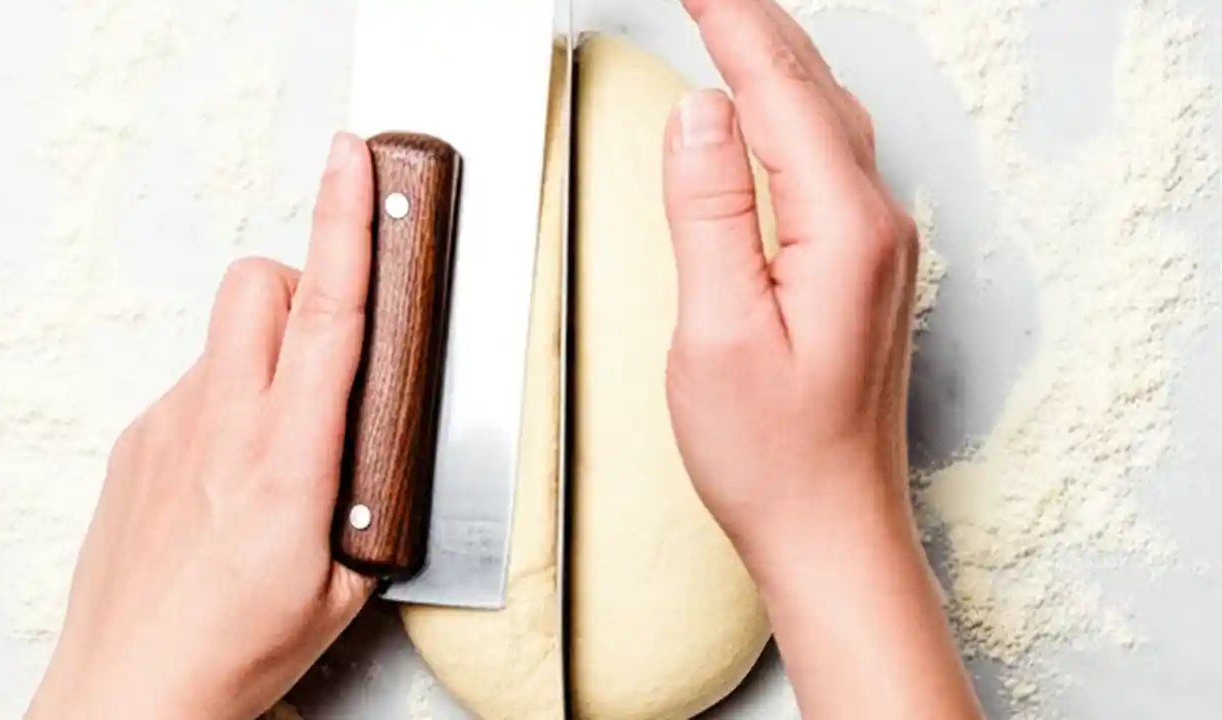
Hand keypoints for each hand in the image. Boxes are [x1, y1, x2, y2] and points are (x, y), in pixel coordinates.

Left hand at [28, 133, 376, 719]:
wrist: (131, 689)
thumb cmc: (234, 648)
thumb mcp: (348, 582)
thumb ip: (376, 499)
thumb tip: (389, 453)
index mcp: (289, 455)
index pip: (330, 311)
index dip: (346, 223)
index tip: (353, 161)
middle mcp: (221, 423)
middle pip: (260, 284)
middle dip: (306, 284)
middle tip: (329, 345)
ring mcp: (169, 426)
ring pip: (228, 335)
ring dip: (269, 352)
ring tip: (283, 435)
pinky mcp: (138, 442)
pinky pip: (197, 384)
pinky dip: (230, 401)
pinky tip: (233, 473)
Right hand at [663, 1, 979, 717]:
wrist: (832, 527)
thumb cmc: (776, 454)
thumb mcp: (717, 332)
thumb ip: (708, 211)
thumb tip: (699, 113)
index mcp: (842, 230)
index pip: (777, 90)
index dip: (730, 23)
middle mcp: (875, 227)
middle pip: (812, 89)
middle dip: (754, 23)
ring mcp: (877, 247)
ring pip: (825, 118)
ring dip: (775, 59)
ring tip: (728, 21)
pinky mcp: (863, 268)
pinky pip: (829, 157)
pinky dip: (788, 110)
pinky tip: (766, 110)